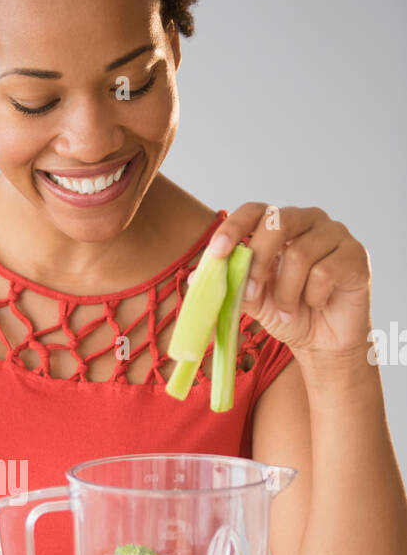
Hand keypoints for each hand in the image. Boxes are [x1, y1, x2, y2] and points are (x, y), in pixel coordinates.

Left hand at [208, 204, 371, 367]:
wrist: (323, 343)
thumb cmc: (288, 315)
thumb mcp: (253, 301)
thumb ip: (231, 285)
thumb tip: (198, 277)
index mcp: (279, 225)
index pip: (254, 211)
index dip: (234, 227)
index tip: (217, 252)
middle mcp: (308, 221)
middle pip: (277, 223)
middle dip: (258, 261)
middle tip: (252, 294)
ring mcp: (335, 234)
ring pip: (299, 253)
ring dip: (287, 293)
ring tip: (288, 313)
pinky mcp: (356, 254)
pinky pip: (325, 272)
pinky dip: (313, 297)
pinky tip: (316, 304)